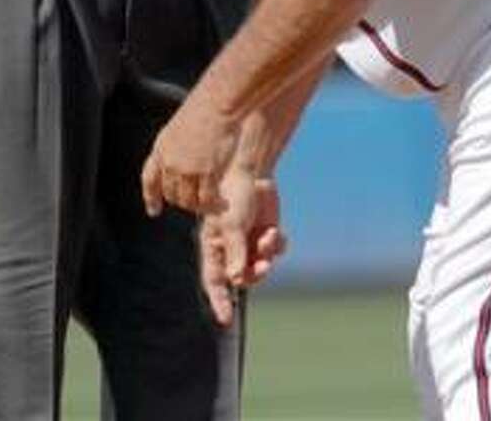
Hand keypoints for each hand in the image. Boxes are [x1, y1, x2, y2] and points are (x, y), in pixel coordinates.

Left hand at [141, 91, 238, 216]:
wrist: (218, 103)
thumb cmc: (205, 109)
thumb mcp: (179, 127)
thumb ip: (177, 148)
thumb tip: (184, 163)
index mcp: (161, 148)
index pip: (150, 178)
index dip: (151, 196)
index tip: (154, 210)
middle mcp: (170, 162)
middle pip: (172, 194)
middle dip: (184, 202)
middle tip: (199, 203)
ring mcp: (187, 169)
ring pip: (189, 202)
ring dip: (202, 208)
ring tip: (216, 206)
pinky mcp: (206, 173)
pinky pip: (207, 200)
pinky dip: (215, 206)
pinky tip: (223, 204)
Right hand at [199, 172, 286, 326]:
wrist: (252, 171)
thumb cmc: (232, 195)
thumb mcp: (231, 224)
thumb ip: (235, 252)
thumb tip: (238, 279)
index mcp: (214, 247)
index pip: (214, 281)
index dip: (219, 301)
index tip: (225, 320)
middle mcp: (232, 248)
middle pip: (243, 278)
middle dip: (255, 274)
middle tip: (263, 266)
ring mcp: (250, 242)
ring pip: (261, 265)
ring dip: (267, 255)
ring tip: (268, 237)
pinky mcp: (266, 233)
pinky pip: (274, 251)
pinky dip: (276, 244)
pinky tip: (274, 231)